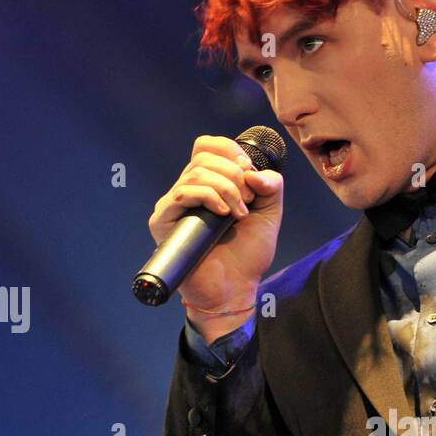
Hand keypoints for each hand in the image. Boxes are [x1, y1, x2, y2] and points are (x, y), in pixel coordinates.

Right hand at [148, 134, 283, 311]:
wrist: (234, 289)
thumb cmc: (247, 256)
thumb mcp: (269, 215)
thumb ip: (271, 187)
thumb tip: (255, 171)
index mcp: (209, 183)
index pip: (208, 146)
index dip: (230, 151)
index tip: (250, 173)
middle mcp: (188, 190)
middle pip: (204, 156)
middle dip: (234, 175)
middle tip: (248, 202)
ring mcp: (174, 205)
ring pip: (196, 172)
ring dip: (226, 189)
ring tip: (239, 215)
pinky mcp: (163, 221)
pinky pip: (182, 193)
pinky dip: (209, 197)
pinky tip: (224, 215)